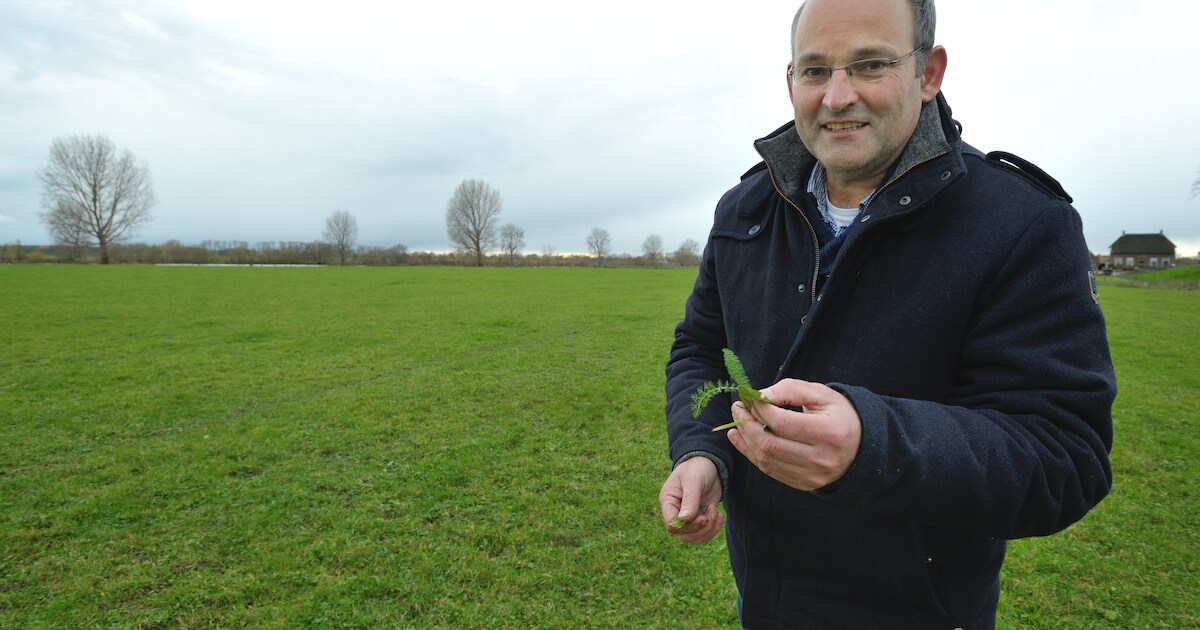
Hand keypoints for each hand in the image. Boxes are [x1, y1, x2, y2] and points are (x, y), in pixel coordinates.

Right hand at [659, 456, 723, 543]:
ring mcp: (687, 516)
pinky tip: (719, 515)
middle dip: (701, 529)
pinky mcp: (699, 517)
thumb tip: (683, 520)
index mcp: (668, 502)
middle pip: (683, 535)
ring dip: (709, 530)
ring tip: (716, 512)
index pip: (672, 525)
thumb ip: (689, 500)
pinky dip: (714, 528)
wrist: (708, 463)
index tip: (703, 517)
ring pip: (694, 537)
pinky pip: (704, 533)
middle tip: (712, 513)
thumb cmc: (697, 467)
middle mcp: (675, 512)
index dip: (688, 527)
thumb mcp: (693, 481)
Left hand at [727, 379, 860, 490]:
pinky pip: (770, 470)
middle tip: (738, 408)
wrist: (860, 445)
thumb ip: (790, 390)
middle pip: (770, 444)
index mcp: (829, 433)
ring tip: (738, 422)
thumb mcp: (820, 394)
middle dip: (747, 424)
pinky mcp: (804, 484)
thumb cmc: (838, 414)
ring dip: (745, 440)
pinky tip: (742, 439)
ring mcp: (813, 476)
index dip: (759, 409)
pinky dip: (751, 454)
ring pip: (766, 460)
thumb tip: (760, 396)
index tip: (748, 397)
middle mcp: (822, 459)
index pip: (782, 422)